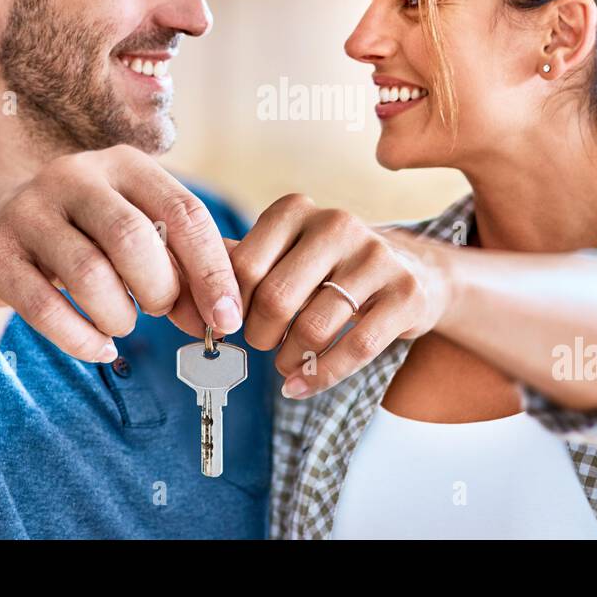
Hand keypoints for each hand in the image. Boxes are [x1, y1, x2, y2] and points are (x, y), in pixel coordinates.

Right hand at [0, 145, 241, 360]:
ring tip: (124, 322)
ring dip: (120, 316)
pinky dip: (83, 340)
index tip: (227, 317)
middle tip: (162, 311)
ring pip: (90, 276)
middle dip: (161, 291)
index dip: (212, 271)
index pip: (183, 212)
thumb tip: (228, 313)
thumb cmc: (86, 235)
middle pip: (134, 239)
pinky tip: (99, 347)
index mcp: (125, 164)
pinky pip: (46, 309)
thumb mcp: (138, 229)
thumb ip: (187, 264)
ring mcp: (29, 212)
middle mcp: (76, 176)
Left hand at [229, 194, 442, 398]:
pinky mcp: (406, 292)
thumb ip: (238, 264)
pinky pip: (357, 347)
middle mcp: (337, 223)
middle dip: (259, 336)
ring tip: (287, 364)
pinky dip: (321, 377)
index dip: (231, 307)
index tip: (231, 325)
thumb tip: (184, 282)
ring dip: (290, 360)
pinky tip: (302, 386)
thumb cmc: (329, 269)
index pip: (244, 266)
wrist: (412, 270)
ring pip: (314, 327)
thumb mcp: (284, 254)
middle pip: (276, 298)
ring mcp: (376, 256)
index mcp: (297, 210)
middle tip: (262, 345)